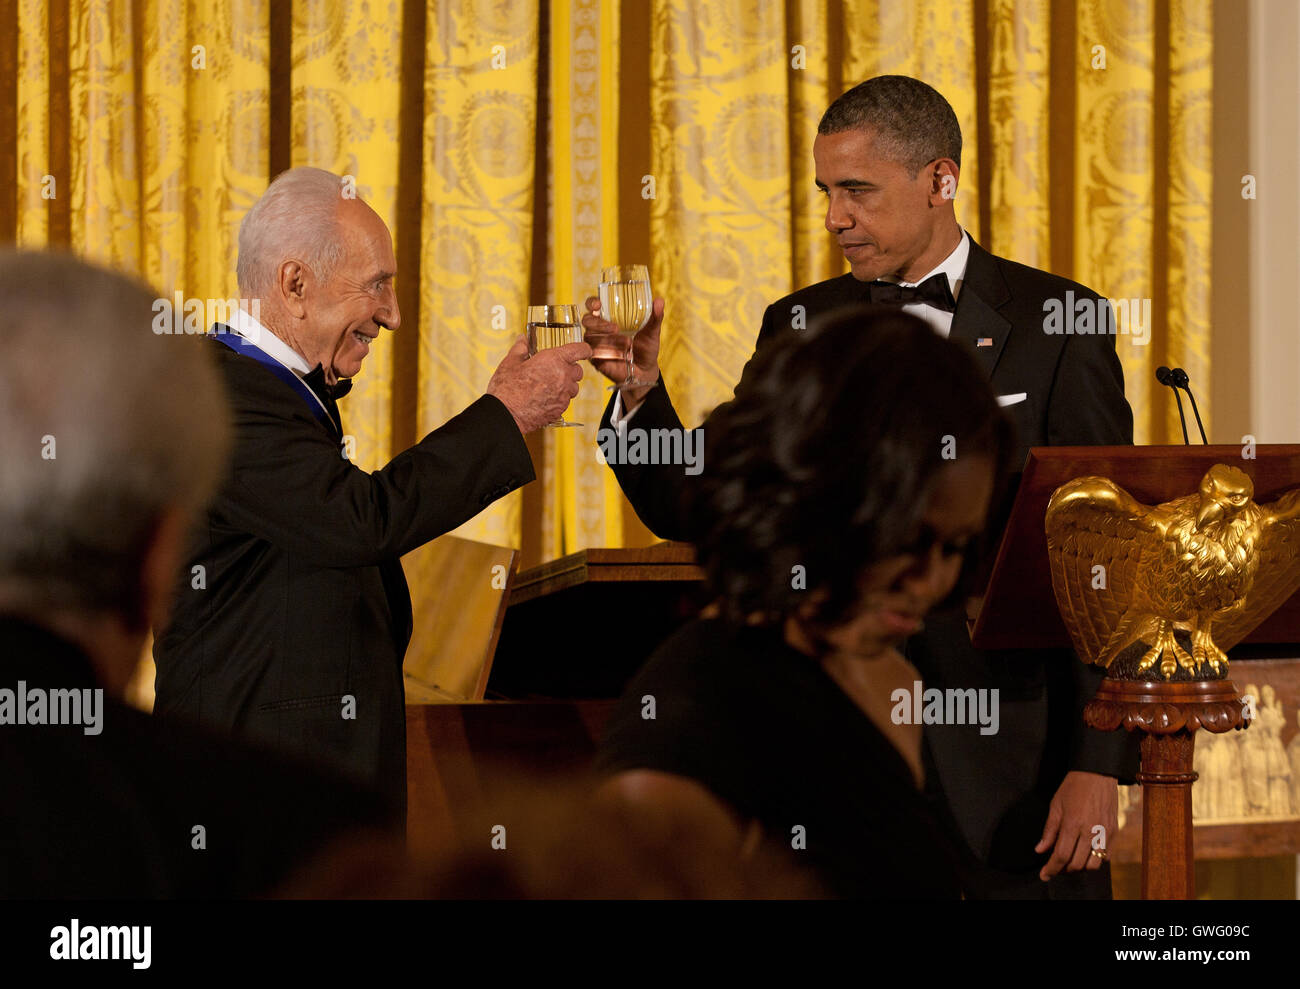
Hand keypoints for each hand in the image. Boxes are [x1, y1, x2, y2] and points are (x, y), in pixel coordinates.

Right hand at [486, 336, 590, 433]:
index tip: (584, 350)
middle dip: (570, 368)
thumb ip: (520, 348)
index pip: (580, 350)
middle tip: (555, 369)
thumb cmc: (507, 389)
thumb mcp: (510, 362)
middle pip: (578, 370)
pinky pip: (566, 400)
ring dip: (566, 384)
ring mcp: (563, 394)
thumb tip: (522, 340)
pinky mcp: (560, 409)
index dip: (583, 349)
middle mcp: (563, 376)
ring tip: (549, 385)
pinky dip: (560, 398)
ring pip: (573, 387)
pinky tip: (545, 397)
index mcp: (554, 360)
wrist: (506, 414)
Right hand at [582, 295, 663, 409]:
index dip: (592, 303)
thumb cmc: (646, 348)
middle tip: (616, 328)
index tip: (598, 305)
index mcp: (610, 318)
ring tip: (626, 344)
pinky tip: (620, 355)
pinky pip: (593, 353)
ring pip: (591, 337)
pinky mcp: (596, 359)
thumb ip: (655, 317)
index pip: (593, 306)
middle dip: (599, 323)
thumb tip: (659, 301)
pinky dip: (606, 352)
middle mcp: (599, 330)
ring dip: (607, 340)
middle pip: (587, 320)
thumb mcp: (652, 332)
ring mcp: (595, 345)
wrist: (646, 371)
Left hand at [1035, 770, 1117, 880]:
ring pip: (1093, 864)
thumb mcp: (1055, 805)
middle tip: (1056, 865)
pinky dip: (1095, 859)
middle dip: (1064, 869)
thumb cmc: (1073, 787)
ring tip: (1072, 859)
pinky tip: (1086, 852)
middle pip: (1077, 864)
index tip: (1044, 875)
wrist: (1097, 773)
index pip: (1060, 855)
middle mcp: (1090, 831)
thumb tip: (1040, 849)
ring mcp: (1104, 832)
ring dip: (1081, 866)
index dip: (1051, 869)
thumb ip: (1049, 830)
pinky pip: (1106, 856)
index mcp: (1072, 823)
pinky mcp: (1114, 831)